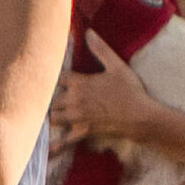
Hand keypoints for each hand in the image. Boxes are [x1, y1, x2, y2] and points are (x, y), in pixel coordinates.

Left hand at [54, 32, 169, 146]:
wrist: (140, 116)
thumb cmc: (130, 90)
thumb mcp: (117, 66)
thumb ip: (100, 49)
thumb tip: (89, 32)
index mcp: (79, 83)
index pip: (56, 77)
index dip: (53, 76)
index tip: (51, 75)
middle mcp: (74, 100)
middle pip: (49, 98)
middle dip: (47, 97)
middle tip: (46, 96)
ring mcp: (77, 117)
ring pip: (52, 116)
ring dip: (48, 114)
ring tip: (45, 113)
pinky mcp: (82, 131)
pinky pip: (64, 141)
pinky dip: (54, 146)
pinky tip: (43, 152)